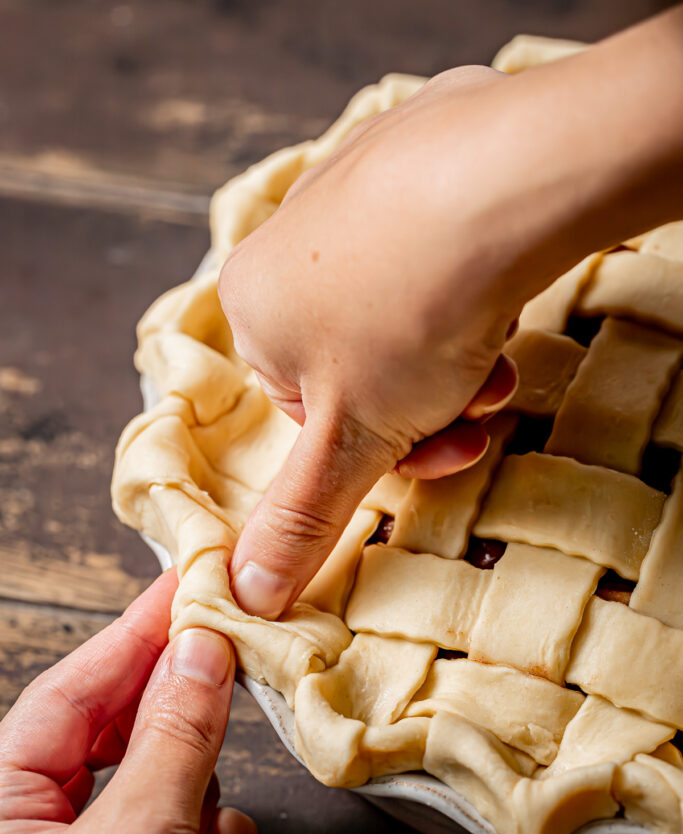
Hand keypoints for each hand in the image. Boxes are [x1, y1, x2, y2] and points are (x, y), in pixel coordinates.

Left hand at [0, 571, 259, 833]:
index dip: (125, 637)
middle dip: (167, 699)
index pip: (60, 699)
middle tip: (222, 640)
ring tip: (221, 765)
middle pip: (105, 736)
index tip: (180, 587)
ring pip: (151, 783)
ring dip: (194, 774)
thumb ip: (174, 733)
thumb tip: (199, 648)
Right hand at [219, 8, 682, 621]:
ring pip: (407, 316)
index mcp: (253, 307)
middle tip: (475, 416)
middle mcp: (290, 242)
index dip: (375, 447)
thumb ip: (298, 520)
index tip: (428, 454)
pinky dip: (472, 295)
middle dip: (427, 410)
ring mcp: (354, 192)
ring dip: (457, 363)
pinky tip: (501, 298)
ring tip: (496, 364)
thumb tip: (246, 599)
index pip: (310, 410)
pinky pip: (438, 254)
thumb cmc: (404, 314)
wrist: (499, 179)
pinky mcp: (416, 159)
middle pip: (363, 366)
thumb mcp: (350, 440)